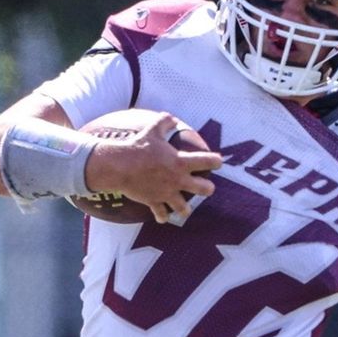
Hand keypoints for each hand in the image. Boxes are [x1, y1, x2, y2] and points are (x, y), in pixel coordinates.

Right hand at [85, 113, 222, 223]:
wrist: (118, 165)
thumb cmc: (137, 146)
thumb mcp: (152, 130)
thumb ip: (164, 122)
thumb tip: (171, 117)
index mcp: (180, 162)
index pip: (207, 162)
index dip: (215, 162)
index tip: (218, 162)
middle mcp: (178, 179)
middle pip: (203, 189)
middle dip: (208, 189)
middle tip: (207, 187)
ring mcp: (166, 192)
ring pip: (183, 207)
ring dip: (185, 209)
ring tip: (185, 210)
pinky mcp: (153, 201)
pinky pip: (160, 213)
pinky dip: (162, 216)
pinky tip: (163, 218)